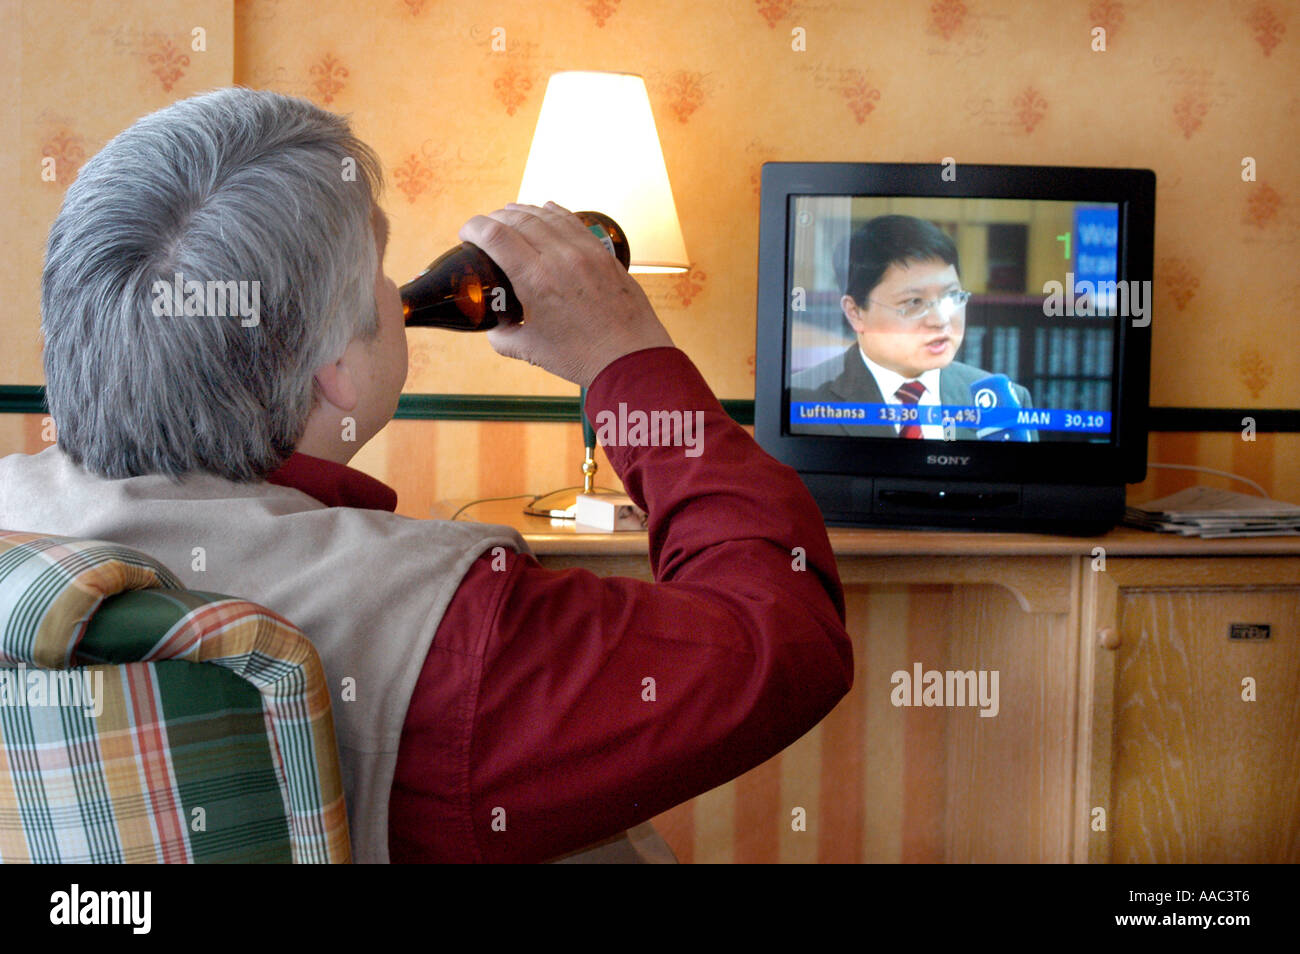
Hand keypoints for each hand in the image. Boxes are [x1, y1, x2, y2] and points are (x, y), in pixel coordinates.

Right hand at [457, 202, 673, 387]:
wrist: (630, 357)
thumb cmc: (581, 356)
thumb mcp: (530, 350)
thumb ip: (502, 336)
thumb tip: (492, 327)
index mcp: (536, 279)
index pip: (495, 235)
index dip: (474, 227)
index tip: (466, 233)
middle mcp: (560, 256)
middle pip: (519, 218)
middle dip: (495, 218)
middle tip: (485, 229)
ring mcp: (585, 251)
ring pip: (546, 215)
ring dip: (522, 211)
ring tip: (509, 216)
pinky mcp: (602, 253)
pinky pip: (573, 221)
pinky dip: (553, 212)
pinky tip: (545, 210)